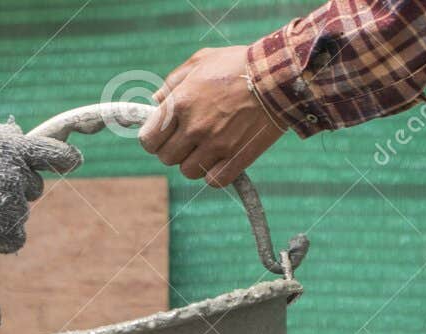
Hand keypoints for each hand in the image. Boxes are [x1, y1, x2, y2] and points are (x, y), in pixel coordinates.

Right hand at [0, 123, 82, 252]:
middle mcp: (19, 177)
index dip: (67, 158)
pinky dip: (3, 237)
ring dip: (6, 211)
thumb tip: (22, 135)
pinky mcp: (9, 233)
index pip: (54, 154)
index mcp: (14, 150)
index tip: (73, 160)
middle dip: (19, 188)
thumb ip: (2, 137)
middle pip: (35, 187)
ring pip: (22, 212)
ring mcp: (15, 207)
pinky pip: (17, 238)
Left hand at [139, 46, 285, 186]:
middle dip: (174, 151)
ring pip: (189, 171)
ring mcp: (216, 145)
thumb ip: (173, 82)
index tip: (162, 136)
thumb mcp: (200, 61)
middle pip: (167, 159)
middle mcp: (194, 127)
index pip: (148, 139)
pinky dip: (214, 174)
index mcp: (181, 103)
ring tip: (206, 149)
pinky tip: (221, 161)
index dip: (153, 140)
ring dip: (194, 163)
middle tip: (187, 141)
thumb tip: (155, 101)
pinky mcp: (237, 158)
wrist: (277, 76)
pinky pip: (213, 181)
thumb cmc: (237, 64)